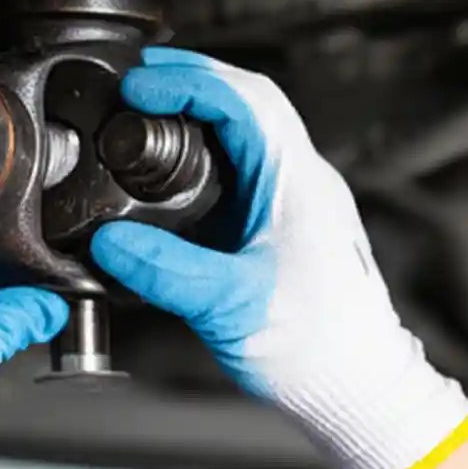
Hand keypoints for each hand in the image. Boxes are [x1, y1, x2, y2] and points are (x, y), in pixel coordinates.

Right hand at [91, 47, 467, 468]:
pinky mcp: (289, 224)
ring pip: (250, 130)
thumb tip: (108, 239)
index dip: (186, 80)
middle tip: (140, 80)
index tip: (139, 85)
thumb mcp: (228, 307)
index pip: (243, 100)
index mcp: (296, 185)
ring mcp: (299, 201)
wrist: (359, 389)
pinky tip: (177, 166)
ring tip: (152, 109)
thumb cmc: (317, 350)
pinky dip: (207, 149)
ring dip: (201, 109)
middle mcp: (303, 182)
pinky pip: (248, 165)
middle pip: (249, 100)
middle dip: (191, 79)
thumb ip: (164, 270)